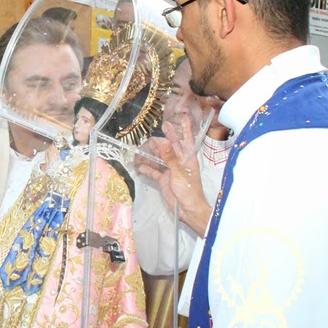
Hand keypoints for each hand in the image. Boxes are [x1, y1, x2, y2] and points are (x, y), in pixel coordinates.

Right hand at [137, 115, 211, 235]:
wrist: (188, 210)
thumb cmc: (189, 190)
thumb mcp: (179, 173)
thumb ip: (170, 158)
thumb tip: (162, 142)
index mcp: (188, 159)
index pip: (187, 140)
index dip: (186, 129)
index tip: (184, 117)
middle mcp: (179, 162)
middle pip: (172, 147)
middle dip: (166, 137)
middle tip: (162, 126)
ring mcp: (171, 170)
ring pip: (160, 158)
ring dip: (152, 153)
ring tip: (143, 146)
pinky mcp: (164, 179)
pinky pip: (154, 171)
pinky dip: (146, 168)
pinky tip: (139, 165)